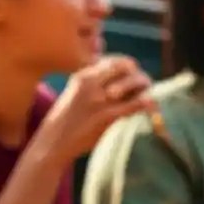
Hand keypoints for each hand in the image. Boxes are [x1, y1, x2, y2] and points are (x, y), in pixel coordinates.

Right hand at [31, 55, 153, 166]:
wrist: (54, 143)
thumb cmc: (68, 119)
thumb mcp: (76, 92)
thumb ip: (96, 82)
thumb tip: (124, 76)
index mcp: (83, 74)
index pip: (116, 60)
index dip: (129, 67)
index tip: (132, 77)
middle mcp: (91, 81)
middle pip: (128, 66)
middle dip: (139, 75)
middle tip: (145, 87)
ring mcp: (100, 98)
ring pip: (135, 82)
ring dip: (146, 88)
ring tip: (149, 98)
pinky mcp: (108, 115)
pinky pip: (136, 103)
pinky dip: (147, 103)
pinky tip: (149, 106)